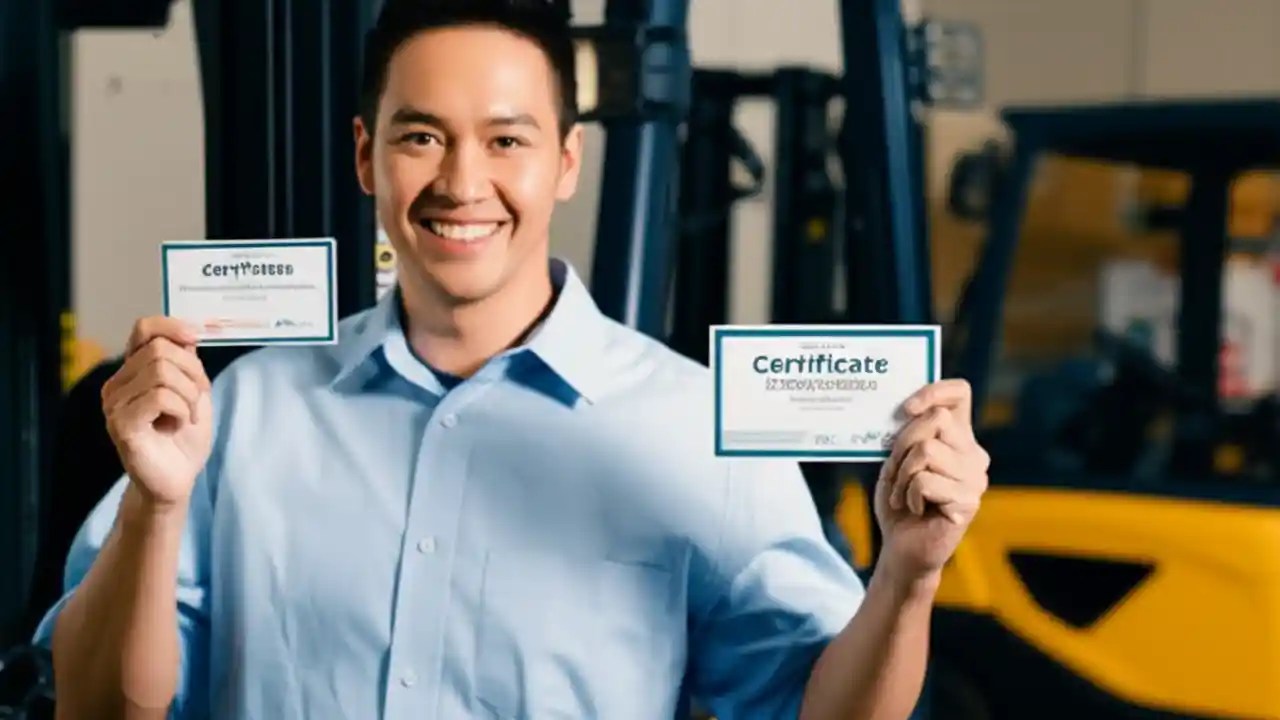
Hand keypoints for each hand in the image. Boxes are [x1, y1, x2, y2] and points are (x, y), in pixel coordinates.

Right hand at [102, 317, 213, 508]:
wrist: (178, 479)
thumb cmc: (184, 437)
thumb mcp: (194, 392)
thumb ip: (187, 363)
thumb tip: (188, 332)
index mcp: (132, 372)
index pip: (144, 329)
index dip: (171, 326)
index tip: (195, 337)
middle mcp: (117, 384)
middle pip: (161, 350)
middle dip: (193, 372)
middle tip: (198, 399)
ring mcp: (115, 404)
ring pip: (163, 372)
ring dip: (189, 395)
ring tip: (186, 416)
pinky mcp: (122, 424)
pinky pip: (160, 397)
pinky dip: (181, 410)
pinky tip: (176, 426)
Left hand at [874, 379, 989, 587]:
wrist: (902, 549)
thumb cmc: (899, 502)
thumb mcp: (897, 461)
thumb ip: (906, 434)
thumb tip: (906, 411)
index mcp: (958, 438)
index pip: (960, 394)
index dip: (934, 391)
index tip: (906, 409)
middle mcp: (974, 454)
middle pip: (935, 421)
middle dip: (902, 444)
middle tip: (895, 472)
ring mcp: (975, 479)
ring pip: (926, 451)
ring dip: (902, 475)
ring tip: (902, 494)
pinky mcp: (968, 502)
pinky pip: (924, 482)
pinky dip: (907, 495)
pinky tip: (914, 509)